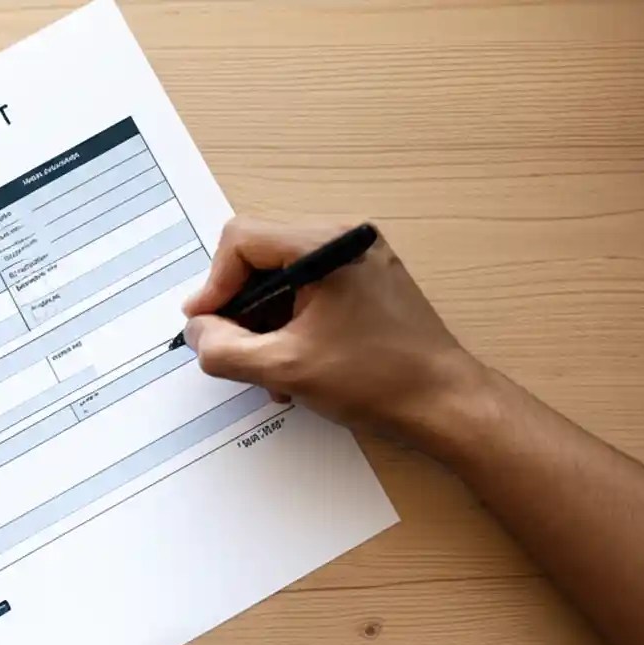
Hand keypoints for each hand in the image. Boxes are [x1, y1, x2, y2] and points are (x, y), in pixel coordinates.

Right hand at [182, 217, 483, 438]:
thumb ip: (224, 349)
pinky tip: (294, 366)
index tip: (205, 327)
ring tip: (269, 372)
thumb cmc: (379, 381)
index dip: (214, 285)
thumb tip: (197, 331)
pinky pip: (310, 291)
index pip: (242, 241)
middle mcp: (345, 240)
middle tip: (231, 350)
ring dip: (264, 324)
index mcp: (326, 245)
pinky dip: (291, 324)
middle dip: (240, 309)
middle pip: (260, 258)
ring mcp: (360, 259)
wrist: (447, 405)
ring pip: (283, 278)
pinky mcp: (368, 282)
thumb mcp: (283, 369)